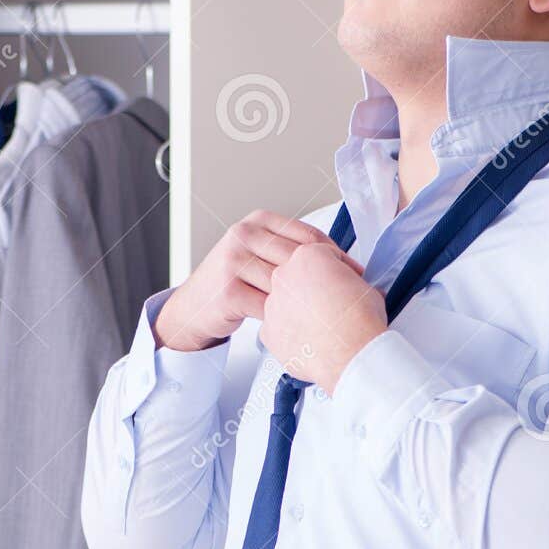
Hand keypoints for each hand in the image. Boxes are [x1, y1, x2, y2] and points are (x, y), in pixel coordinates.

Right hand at [153, 210, 339, 351]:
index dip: (337, 255)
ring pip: (289, 283)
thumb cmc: (233, 281)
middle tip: (351, 295)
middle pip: (301, 258)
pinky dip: (289, 319)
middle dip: (330, 279)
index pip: (308, 235)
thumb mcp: (257, 253)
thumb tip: (340, 260)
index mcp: (257, 221)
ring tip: (330, 313)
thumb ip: (289, 250)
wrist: (193, 307)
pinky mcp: (230, 291)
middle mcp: (244, 236)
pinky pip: (272, 307)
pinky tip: (301, 326)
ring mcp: (234, 262)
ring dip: (312, 301)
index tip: (355, 272)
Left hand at [259, 241, 387, 395]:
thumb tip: (355, 290)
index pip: (320, 256)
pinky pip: (279, 329)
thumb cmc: (359, 320)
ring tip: (324, 326)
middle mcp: (284, 277)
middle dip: (314, 289)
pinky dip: (292, 335)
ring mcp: (272, 304)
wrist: (351, 353)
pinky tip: (311, 341)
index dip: (337, 270)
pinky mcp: (268, 331)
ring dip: (301, 312)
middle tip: (333, 303)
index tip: (344, 280)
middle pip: (297, 278)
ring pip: (285, 304)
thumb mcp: (367, 288)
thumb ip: (352, 283)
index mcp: (307, 256)